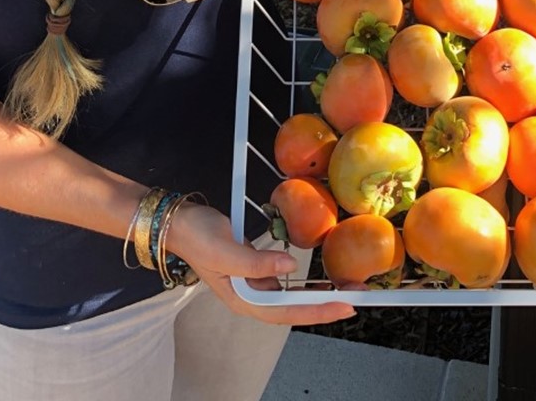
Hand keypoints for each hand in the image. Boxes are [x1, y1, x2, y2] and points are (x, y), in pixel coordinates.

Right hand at [164, 203, 355, 325]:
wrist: (179, 222)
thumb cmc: (198, 237)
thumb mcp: (225, 250)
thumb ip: (256, 262)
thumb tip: (290, 266)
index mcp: (242, 299)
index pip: (286, 311)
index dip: (317, 310)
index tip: (344, 306)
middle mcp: (251, 296)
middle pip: (293, 308)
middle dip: (325, 304)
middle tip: (356, 297)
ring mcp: (253, 284)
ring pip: (292, 296)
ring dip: (318, 294)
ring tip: (345, 289)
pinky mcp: (255, 269)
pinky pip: (285, 281)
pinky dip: (305, 280)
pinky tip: (320, 276)